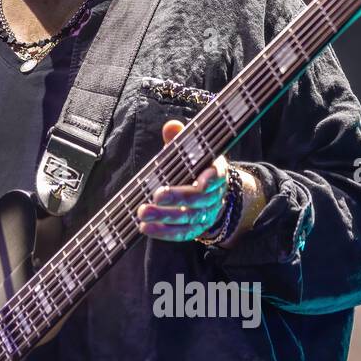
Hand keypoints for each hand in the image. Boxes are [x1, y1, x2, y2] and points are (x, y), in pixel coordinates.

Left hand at [135, 119, 230, 242]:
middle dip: (178, 198)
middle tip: (155, 196)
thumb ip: (181, 140)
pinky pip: (182, 233)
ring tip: (143, 213)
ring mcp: (206, 213)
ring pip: (189, 217)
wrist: (210, 189)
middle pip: (199, 199)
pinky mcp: (196, 227)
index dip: (211, 180)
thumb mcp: (190, 150)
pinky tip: (146, 228)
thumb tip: (171, 127)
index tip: (200, 182)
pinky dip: (164, 232)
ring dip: (165, 217)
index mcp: (216, 171)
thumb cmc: (195, 165)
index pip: (217, 176)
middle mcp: (214, 195)